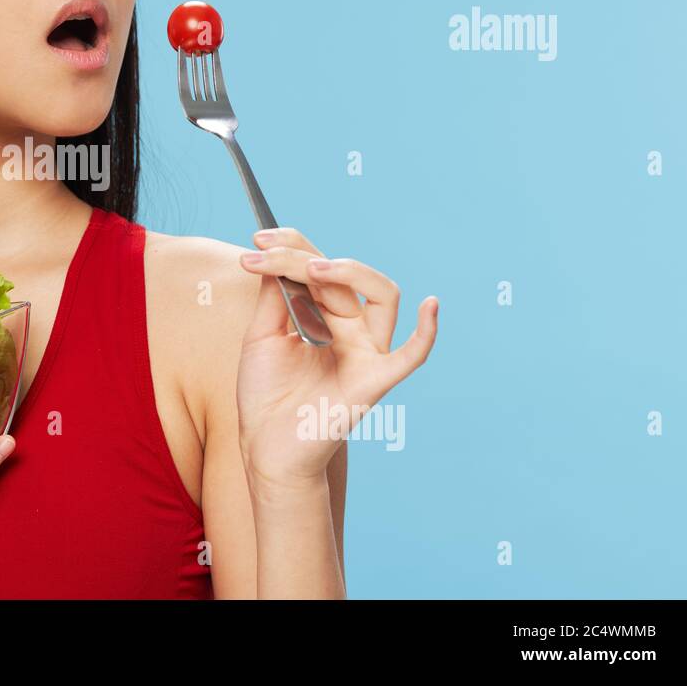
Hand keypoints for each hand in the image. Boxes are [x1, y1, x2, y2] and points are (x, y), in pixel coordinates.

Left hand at [235, 227, 437, 492]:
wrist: (265, 447)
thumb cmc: (266, 393)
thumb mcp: (262, 335)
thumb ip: (275, 296)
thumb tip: (277, 253)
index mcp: (323, 315)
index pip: (317, 267)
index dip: (290, 247)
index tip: (255, 238)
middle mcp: (350, 327)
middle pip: (340, 275)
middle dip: (301, 256)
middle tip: (263, 249)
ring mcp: (365, 351)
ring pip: (381, 297)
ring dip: (350, 273)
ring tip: (311, 269)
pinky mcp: (373, 380)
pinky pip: (410, 355)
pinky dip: (428, 332)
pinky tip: (431, 307)